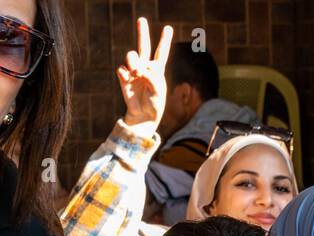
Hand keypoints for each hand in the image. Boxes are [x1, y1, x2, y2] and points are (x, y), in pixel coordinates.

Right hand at [117, 18, 172, 135]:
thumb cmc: (155, 104)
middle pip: (143, 46)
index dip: (164, 40)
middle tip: (142, 19)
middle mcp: (145, 67)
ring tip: (136, 72)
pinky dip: (125, 73)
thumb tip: (138, 68)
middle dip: (142, 32)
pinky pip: (122, 69)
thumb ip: (151, 77)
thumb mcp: (158, 90)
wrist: (144, 115)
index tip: (168, 28)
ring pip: (131, 56)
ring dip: (133, 62)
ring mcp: (133, 70)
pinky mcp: (124, 77)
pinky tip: (128, 79)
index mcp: (157, 69)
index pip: (161, 52)